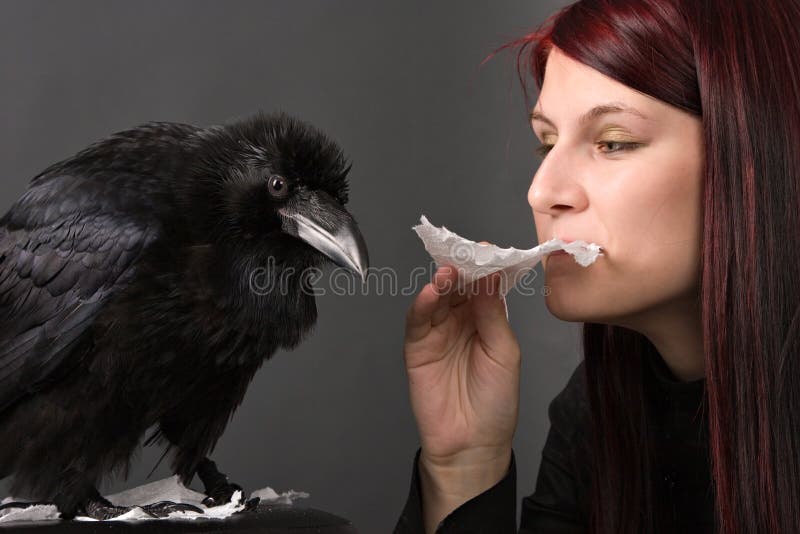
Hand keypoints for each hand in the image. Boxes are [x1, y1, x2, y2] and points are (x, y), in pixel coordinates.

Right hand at [404, 263, 520, 530]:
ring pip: (438, 297)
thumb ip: (493, 314)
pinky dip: (422, 304)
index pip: (485, 285)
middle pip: (460, 286)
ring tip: (449, 271)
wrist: (471, 444)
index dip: (487, 267)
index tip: (490, 250)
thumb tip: (490, 276)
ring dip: (442, 281)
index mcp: (488, 319)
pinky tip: (431, 292)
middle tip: (465, 253)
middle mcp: (462, 320)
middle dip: (463, 269)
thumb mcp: (505, 353)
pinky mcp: (417, 346)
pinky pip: (418, 320)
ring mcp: (438, 331)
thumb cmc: (496, 401)